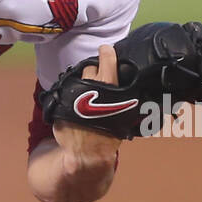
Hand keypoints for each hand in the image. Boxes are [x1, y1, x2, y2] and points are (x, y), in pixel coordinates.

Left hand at [51, 43, 122, 176]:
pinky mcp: (62, 100)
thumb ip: (125, 99)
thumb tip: (138, 87)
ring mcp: (76, 93)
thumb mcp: (124, 117)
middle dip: (93, 70)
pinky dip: (70, 92)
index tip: (106, 48)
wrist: (88, 153)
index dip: (107, 53)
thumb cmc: (108, 134)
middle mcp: (93, 87)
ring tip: (86, 95)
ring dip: (81, 81)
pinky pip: (66, 89)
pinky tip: (75, 102)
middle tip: (96, 80)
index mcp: (112, 90)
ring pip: (78, 77)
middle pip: (91, 67)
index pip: (108, 61)